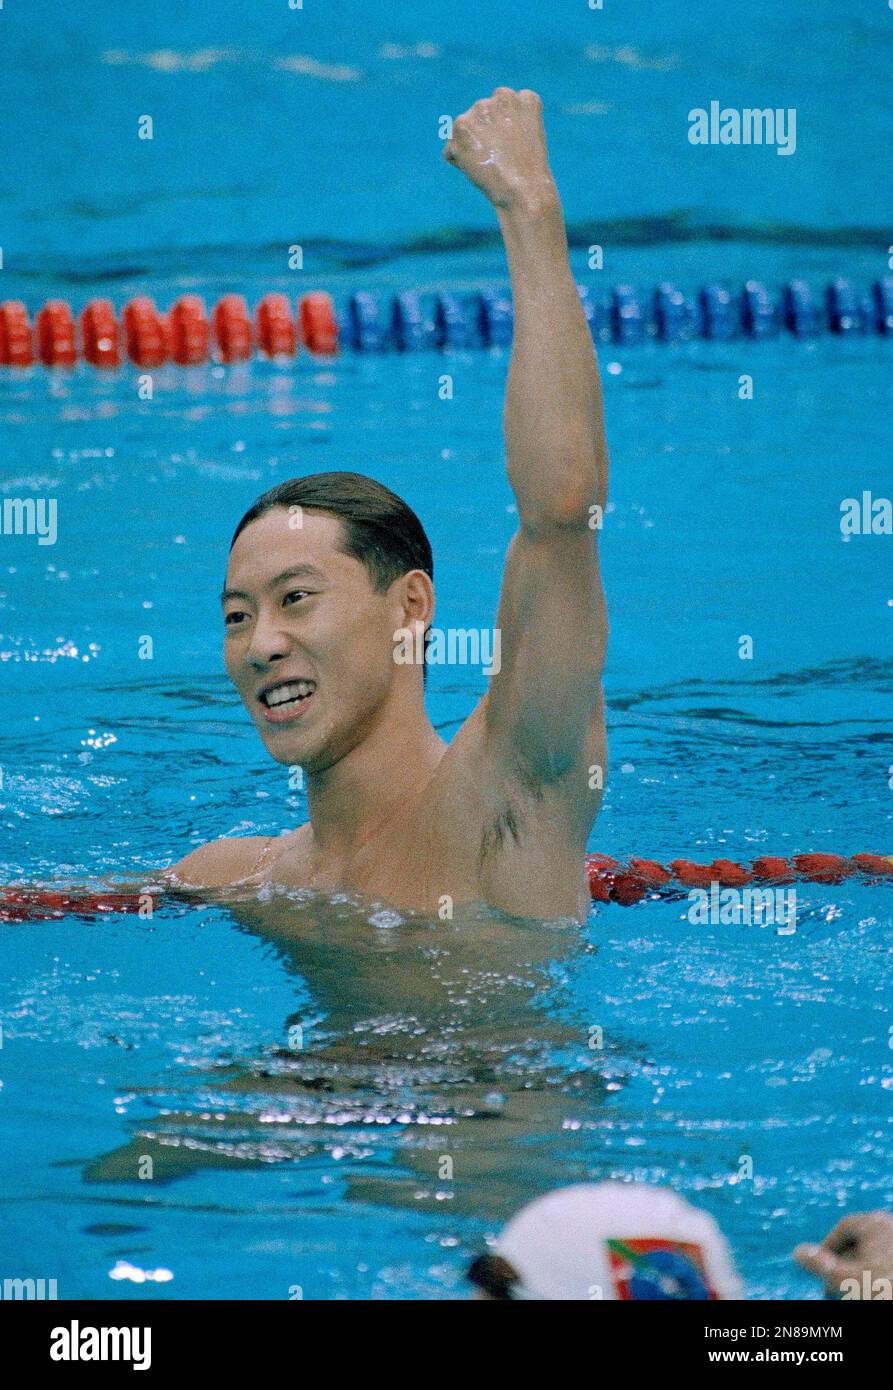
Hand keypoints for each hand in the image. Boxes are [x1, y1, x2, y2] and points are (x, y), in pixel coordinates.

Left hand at [443, 87, 556, 211]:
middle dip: (483, 135)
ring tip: (488, 163)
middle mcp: (502, 96)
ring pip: (465, 130)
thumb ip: (511, 122)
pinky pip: (451, 147)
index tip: (511, 148)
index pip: (503, 108)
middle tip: (497, 158)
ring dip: (470, 147)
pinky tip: (477, 169)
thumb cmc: (528, 172)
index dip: (503, 131)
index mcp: (524, 98)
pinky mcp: (462, 125)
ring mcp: (481, 109)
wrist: (521, 188)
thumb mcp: (530, 138)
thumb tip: (484, 127)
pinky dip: (458, 161)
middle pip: (481, 117)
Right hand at [794, 1211, 892, 1297]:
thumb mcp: (845, 1280)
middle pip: (861, 1243)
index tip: (820, 1272)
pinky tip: (874, 1294)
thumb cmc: (884, 1291)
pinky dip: (879, 1277)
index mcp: (874, 1223)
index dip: (827, 1249)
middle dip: (844, 1266)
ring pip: (877, 1257)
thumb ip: (819, 1265)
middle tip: (833, 1291)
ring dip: (860, 1274)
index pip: (844, 1228)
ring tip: (851, 1296)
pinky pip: (890, 1265)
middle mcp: (892, 1228)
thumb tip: (797, 1252)